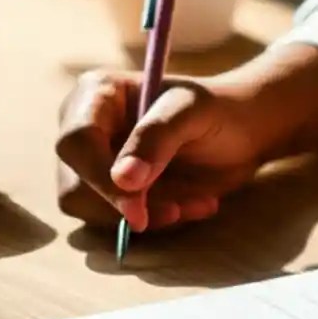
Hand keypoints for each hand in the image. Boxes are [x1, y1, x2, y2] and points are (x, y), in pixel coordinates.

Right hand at [56, 44, 317, 230]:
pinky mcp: (113, 192)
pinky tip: (191, 206)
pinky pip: (118, 223)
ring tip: (193, 203)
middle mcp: (83, 130)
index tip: (138, 209)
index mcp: (94, 95)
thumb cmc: (218, 110)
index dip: (100, 179)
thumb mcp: (192, 112)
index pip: (74, 144)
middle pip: (74, 186)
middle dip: (127, 206)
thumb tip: (121, 180)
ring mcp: (95, 164)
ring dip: (147, 217)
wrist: (243, 132)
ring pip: (93, 212)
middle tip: (178, 208)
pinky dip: (157, 222)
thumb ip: (156, 139)